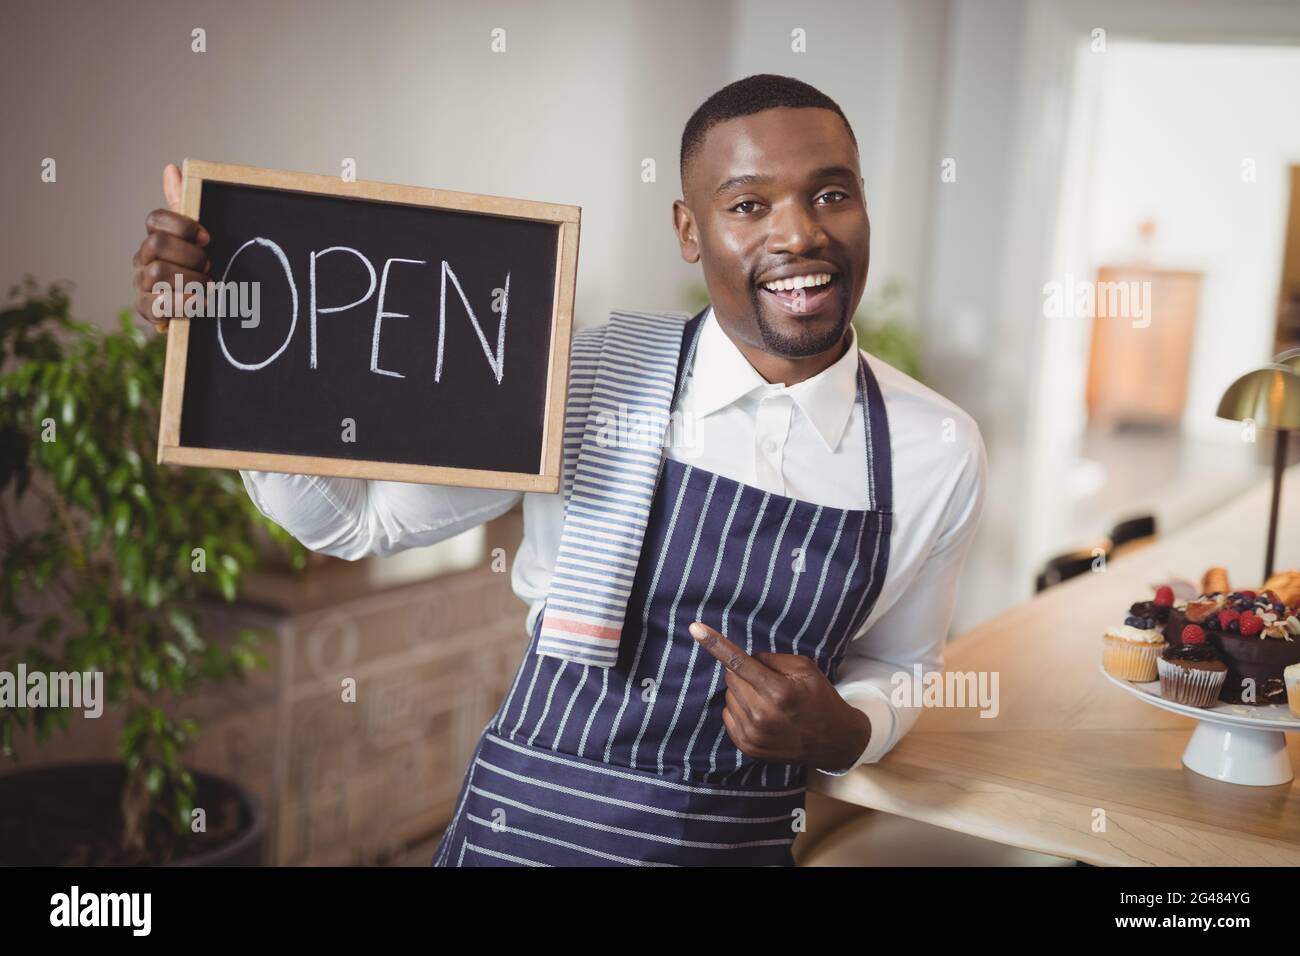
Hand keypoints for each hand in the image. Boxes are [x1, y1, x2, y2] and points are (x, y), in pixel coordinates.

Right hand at [132, 163, 211, 331]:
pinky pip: (160, 303)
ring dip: (192, 280)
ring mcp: (141, 284)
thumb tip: (172, 168)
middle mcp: (142, 259)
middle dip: (190, 255)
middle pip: (156, 245)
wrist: (203, 310)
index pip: (155, 219)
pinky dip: (185, 302)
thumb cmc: (200, 270)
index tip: (208, 238)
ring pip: (158, 273)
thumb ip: (185, 207)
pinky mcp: (147, 309)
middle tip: (210, 266)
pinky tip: (203, 302)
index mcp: (155, 238)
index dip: (182, 225)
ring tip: (211, 288)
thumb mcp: (199, 239)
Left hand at [688, 621, 870, 771]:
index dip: (715, 644)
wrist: (834, 742)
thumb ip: (772, 659)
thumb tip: (746, 658)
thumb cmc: (820, 698)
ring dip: (742, 692)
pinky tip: (761, 713)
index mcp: (779, 692)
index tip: (695, 628)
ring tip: (767, 700)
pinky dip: (740, 709)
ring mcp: (753, 734)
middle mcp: (762, 715)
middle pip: (731, 678)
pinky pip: (728, 716)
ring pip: (729, 697)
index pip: (738, 662)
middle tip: (766, 680)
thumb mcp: (805, 669)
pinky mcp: (747, 747)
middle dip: (743, 673)